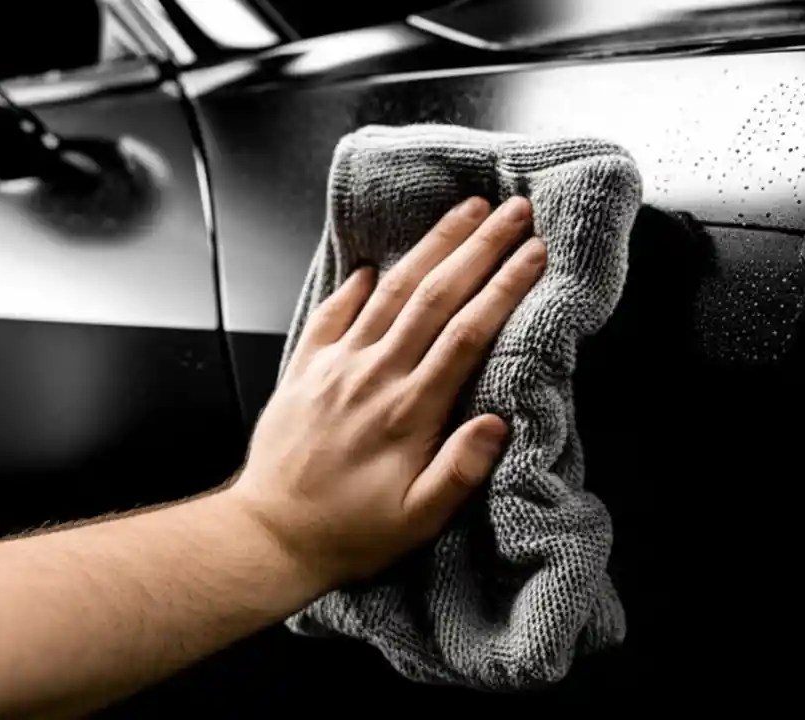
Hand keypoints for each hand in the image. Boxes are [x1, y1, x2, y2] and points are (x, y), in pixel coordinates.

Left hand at [227, 196, 543, 595]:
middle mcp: (374, 377)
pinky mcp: (305, 369)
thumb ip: (460, 470)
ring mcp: (336, 367)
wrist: (270, 536)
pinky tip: (372, 263)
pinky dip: (355, 284)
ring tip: (463, 211)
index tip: (534, 252)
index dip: (504, 287)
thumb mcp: (418, 520)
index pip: (466, 333)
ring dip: (430, 247)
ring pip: (390, 292)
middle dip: (479, 247)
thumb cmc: (351, 532)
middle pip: (434, 296)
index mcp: (408, 413)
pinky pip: (332, 312)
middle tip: (513, 210)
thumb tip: (498, 421)